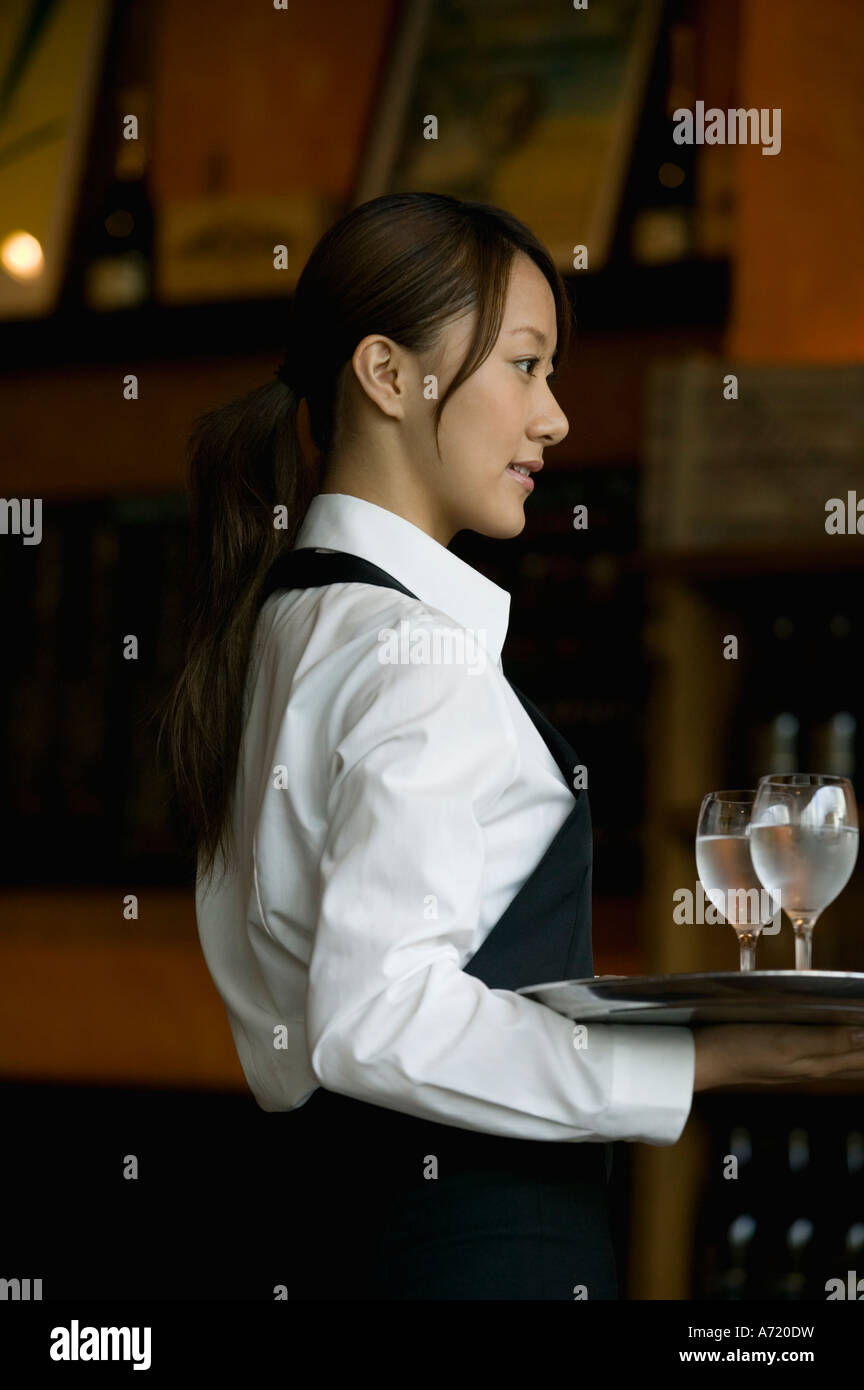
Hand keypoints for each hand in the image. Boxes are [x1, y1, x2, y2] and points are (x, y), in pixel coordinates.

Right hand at [693, 1024, 863, 1090]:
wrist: (702, 1059)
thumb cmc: (741, 1048)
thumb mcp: (787, 1043)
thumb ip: (829, 1041)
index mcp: (821, 1062)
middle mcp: (816, 1066)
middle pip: (862, 1061)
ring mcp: (801, 1063)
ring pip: (848, 1059)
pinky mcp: (787, 1055)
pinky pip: (830, 1053)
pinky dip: (847, 1047)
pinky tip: (846, 1042)